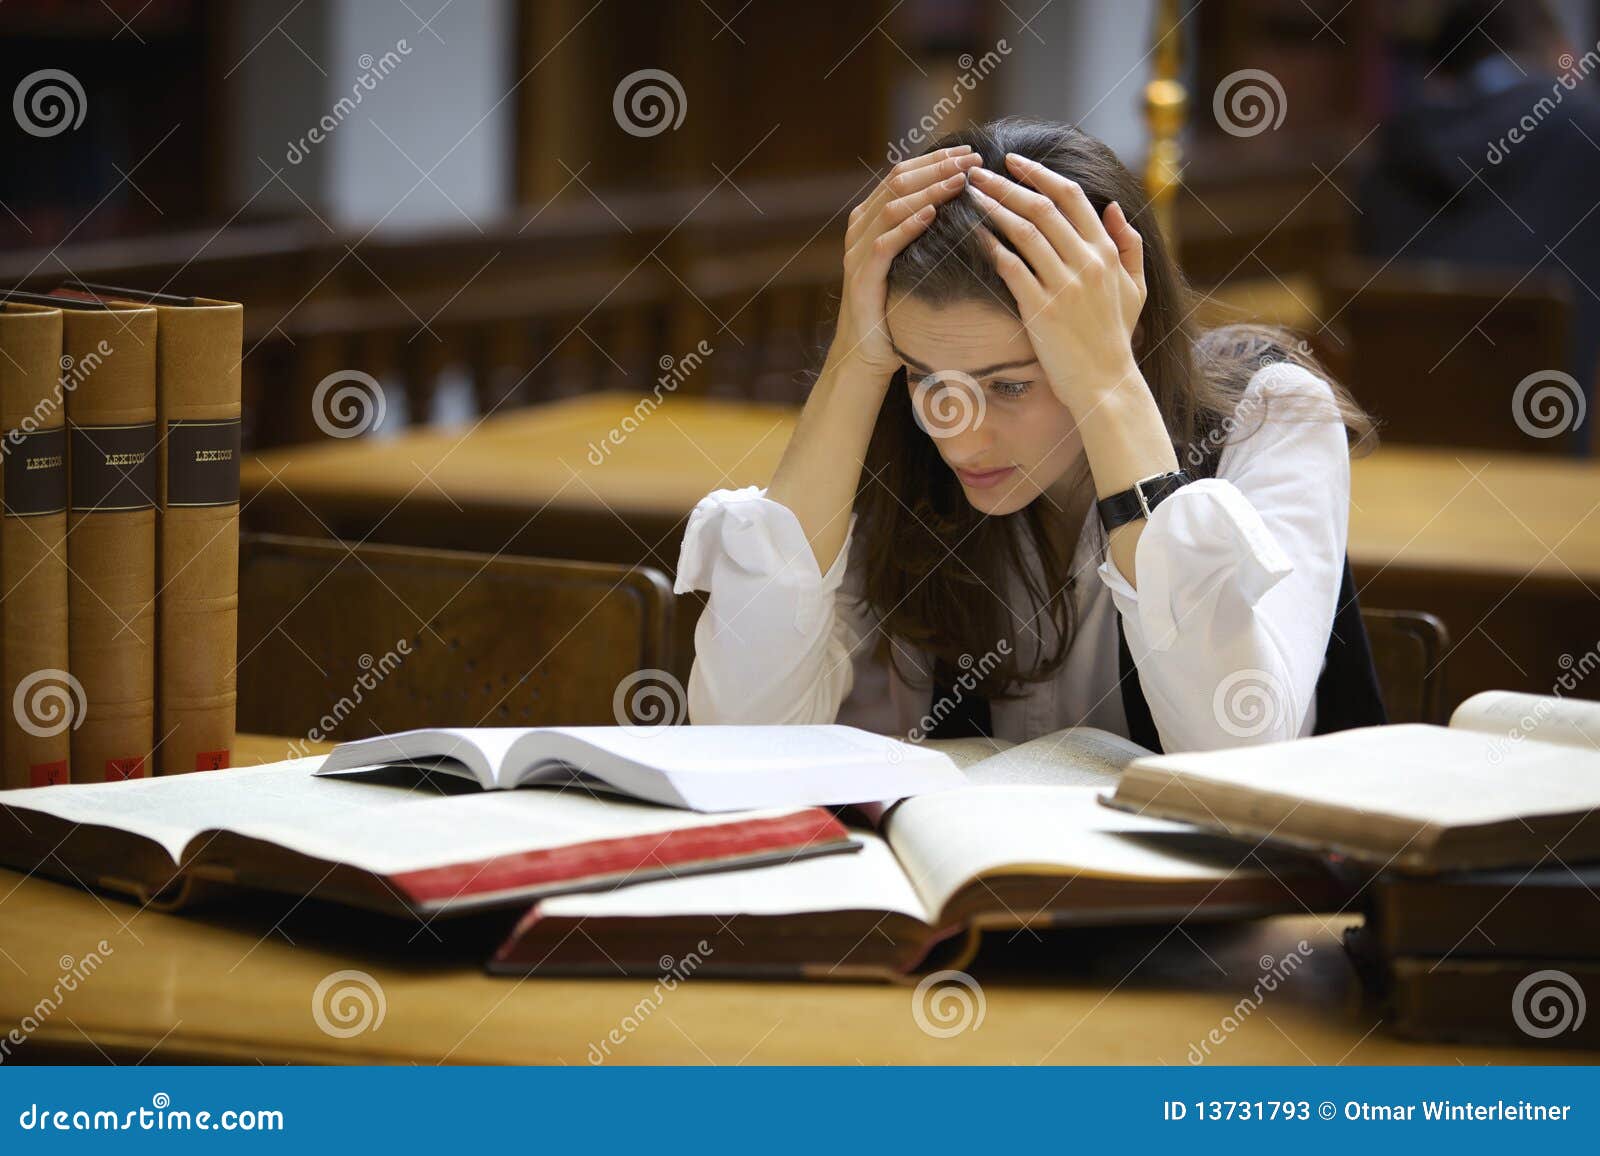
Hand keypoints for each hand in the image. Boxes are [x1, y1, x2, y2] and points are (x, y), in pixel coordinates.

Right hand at [831, 146, 983, 379]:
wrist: (865, 355)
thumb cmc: (896, 310)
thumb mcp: (910, 263)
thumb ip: (923, 234)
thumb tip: (963, 207)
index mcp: (870, 219)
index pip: (902, 174)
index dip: (936, 159)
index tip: (971, 153)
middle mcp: (860, 229)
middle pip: (898, 182)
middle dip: (937, 166)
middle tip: (972, 159)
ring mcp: (857, 253)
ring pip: (891, 207)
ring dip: (929, 190)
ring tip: (960, 180)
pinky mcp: (862, 279)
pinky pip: (884, 245)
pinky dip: (908, 226)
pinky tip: (932, 214)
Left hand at [965, 154, 1146, 411]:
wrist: (1105, 384)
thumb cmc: (1116, 337)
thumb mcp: (1136, 288)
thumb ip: (1129, 245)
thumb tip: (1114, 208)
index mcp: (1106, 252)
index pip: (1071, 196)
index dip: (1040, 173)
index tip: (1015, 162)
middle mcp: (1086, 262)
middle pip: (1042, 207)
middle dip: (1007, 184)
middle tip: (979, 171)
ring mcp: (1063, 285)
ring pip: (1024, 230)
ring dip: (994, 206)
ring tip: (971, 194)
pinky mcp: (1041, 309)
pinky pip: (1010, 267)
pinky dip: (991, 245)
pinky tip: (973, 233)